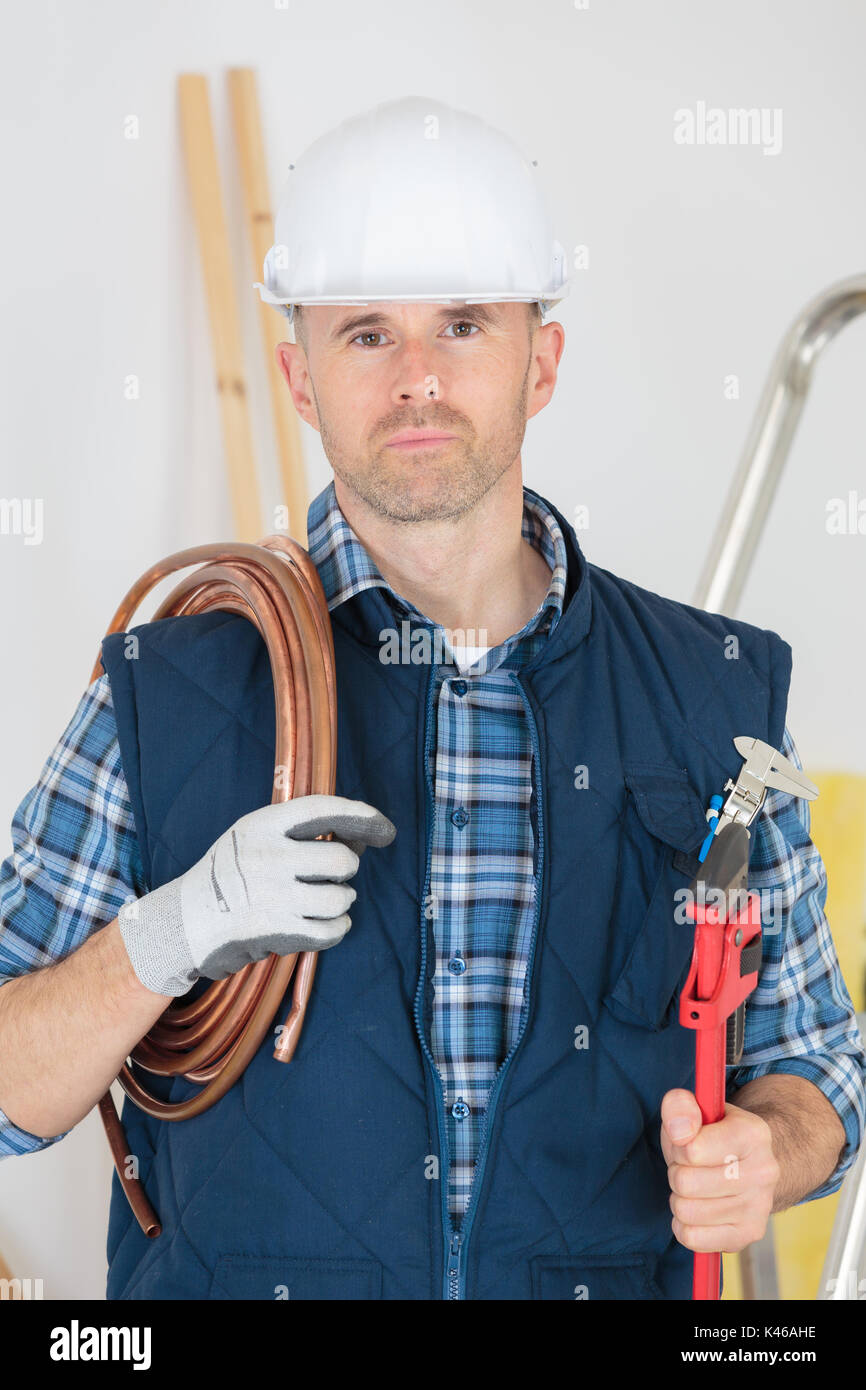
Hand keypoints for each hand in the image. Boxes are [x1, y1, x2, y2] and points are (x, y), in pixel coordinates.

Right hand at [118, 794, 396, 996]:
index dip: (362, 816)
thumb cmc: (230, 874)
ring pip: (341, 898)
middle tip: (334, 875)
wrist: (185, 922)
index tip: (385, 829)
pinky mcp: (277, 932)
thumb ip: (301, 832)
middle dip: (347, 869)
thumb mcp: (254, 836)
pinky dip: (337, 928)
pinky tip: (325, 923)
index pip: (324, 810)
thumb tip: (361, 838)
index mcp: (263, 825)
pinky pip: (332, 930)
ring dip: (341, 901)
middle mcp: (268, 858)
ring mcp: (273, 897)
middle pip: (342, 860)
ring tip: (324, 901)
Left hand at [661, 1088, 780, 1253]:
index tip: (689, 1141)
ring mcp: (760, 1206)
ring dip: (679, 1198)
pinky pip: (692, 1238)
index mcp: (753, 1133)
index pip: (692, 1150)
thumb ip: (680, 1107)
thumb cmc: (713, 1135)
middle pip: (685, 1182)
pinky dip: (684, 1225)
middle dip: (677, 1172)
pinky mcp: (750, 1234)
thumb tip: (679, 1131)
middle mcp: (764, 1171)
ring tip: (695, 1186)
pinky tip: (698, 1210)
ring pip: (686, 1211)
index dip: (678, 1145)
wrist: (749, 1162)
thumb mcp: (695, 1111)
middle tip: (690, 1166)